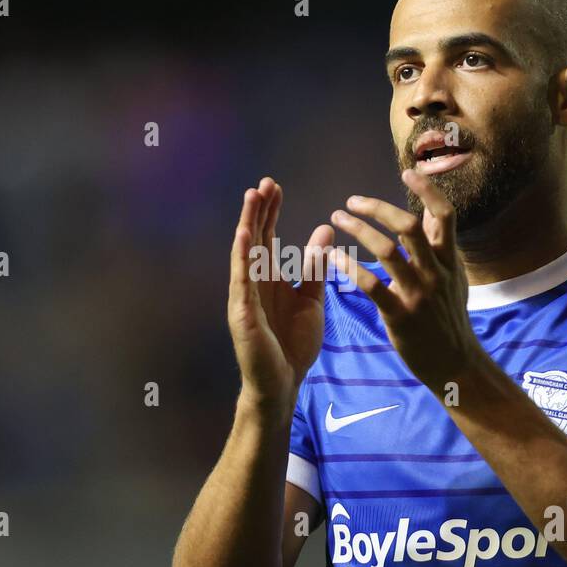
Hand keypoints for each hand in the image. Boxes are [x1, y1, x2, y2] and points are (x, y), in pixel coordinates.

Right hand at [228, 177, 334, 409]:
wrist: (284, 383)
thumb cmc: (293, 345)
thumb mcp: (311, 299)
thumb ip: (314, 267)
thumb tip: (324, 230)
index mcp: (269, 279)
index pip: (267, 238)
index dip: (270, 212)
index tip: (275, 187)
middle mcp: (253, 283)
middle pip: (253, 239)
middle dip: (257, 211)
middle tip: (264, 183)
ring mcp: (245, 297)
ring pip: (244, 254)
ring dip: (247, 225)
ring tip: (251, 198)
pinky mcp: (242, 314)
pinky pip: (241, 281)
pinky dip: (242, 258)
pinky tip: (244, 236)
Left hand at [329, 169, 484, 390]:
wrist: (456, 364)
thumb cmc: (449, 319)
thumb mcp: (454, 279)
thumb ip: (440, 248)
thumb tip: (430, 215)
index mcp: (449, 260)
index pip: (444, 214)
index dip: (427, 190)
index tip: (407, 172)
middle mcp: (436, 272)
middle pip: (408, 226)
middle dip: (377, 208)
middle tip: (351, 201)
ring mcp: (419, 294)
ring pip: (386, 250)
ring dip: (357, 230)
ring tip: (336, 219)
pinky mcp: (400, 316)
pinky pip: (371, 285)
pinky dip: (349, 266)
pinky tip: (332, 257)